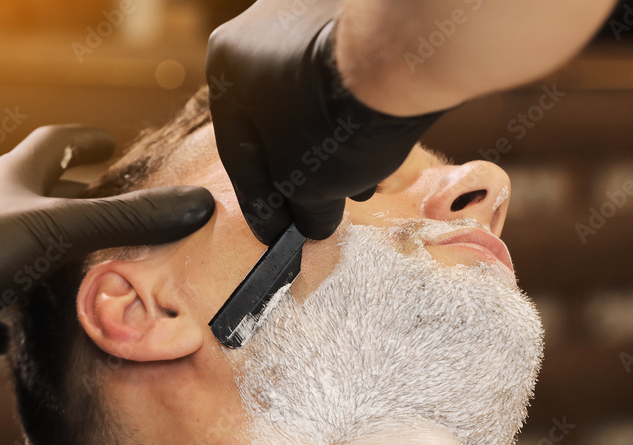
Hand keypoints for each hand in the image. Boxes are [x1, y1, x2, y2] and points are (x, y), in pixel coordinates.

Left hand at [0, 125, 213, 391]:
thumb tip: (198, 205)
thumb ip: (127, 219)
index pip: (56, 144)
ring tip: (102, 278)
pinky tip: (51, 335)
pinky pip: (5, 307)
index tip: (115, 143)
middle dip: (83, 205)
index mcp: (14, 180)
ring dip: (61, 264)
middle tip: (122, 216)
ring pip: (29, 255)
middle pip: (44, 199)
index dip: (88, 141)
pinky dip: (29, 318)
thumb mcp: (59, 229)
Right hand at [206, 0, 444, 244]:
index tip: (276, 233)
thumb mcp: (308, 185)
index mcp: (226, 65)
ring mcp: (310, 11)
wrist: (406, 50)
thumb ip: (303, 208)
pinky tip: (376, 143)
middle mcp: (260, 27)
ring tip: (357, 184)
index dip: (260, 204)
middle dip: (300, 171)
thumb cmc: (337, 115)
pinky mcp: (358, 12)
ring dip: (331, 145)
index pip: (239, 153)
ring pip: (314, 97)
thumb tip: (312, 222)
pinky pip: (348, 74)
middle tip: (317, 210)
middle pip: (277, 120)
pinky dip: (355, 112)